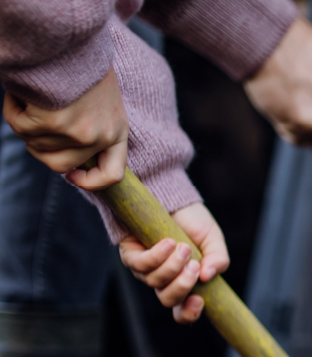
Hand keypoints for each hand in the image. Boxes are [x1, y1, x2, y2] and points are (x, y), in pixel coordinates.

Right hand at [1, 67, 128, 188]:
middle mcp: (100, 136)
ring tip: (33, 96)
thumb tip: (67, 159)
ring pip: (35, 146)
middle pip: (60, 165)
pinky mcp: (52, 123)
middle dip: (40, 147)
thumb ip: (91, 127)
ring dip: (25, 123)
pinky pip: (19, 126)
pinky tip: (22, 90)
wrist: (71, 38)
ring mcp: (77, 133)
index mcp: (117, 130)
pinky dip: (13, 109)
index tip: (71, 174)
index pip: (112, 174)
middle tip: (34, 121)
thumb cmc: (81, 64)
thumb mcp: (101, 100)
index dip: (90, 181)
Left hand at [118, 204, 227, 322]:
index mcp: (185, 283)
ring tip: (183, 246)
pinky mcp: (131, 256)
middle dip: (182, 285)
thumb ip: (218, 259)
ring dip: (172, 266)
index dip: (189, 314)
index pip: (183, 311)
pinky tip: (168, 243)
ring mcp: (145, 270)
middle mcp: (163, 281)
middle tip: (194, 265)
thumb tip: (208, 275)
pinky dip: (157, 256)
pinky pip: (141, 265)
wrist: (173, 199)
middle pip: (168, 300)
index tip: (199, 301)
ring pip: (155, 282)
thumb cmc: (192, 222)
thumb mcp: (213, 240)